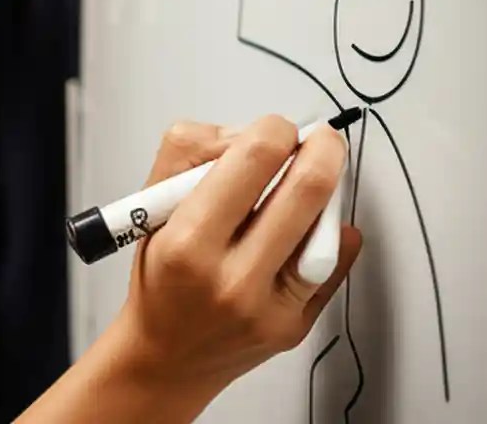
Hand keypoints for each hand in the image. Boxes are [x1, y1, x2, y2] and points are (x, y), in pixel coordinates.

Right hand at [119, 116, 361, 397]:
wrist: (165, 356)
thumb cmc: (159, 276)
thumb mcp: (148, 204)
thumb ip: (191, 152)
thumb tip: (250, 134)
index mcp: (187, 242)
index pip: (254, 157)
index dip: (274, 129)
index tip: (274, 129)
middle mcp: (231, 278)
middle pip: (307, 187)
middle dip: (322, 148)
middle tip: (317, 141)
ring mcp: (269, 307)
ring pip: (329, 224)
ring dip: (323, 192)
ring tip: (300, 189)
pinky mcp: (296, 326)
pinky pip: (339, 261)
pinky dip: (331, 234)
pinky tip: (308, 230)